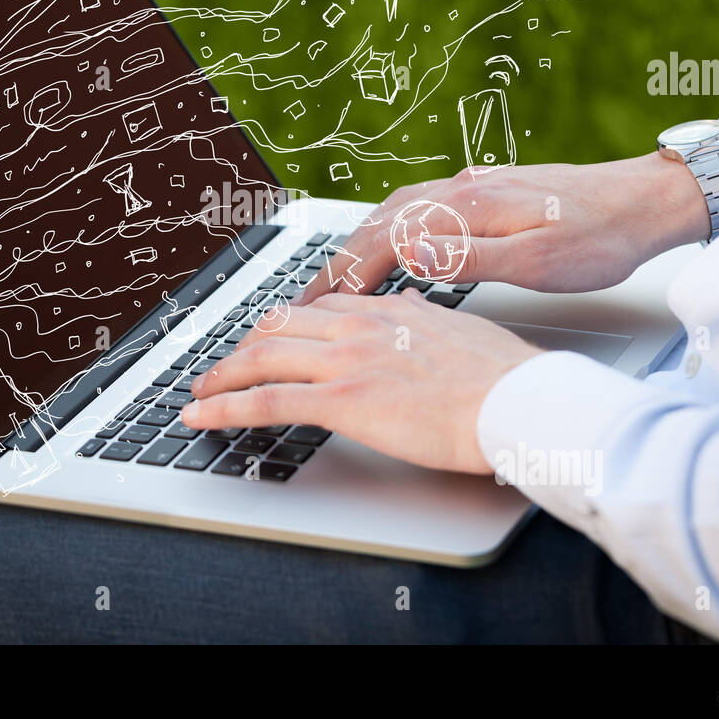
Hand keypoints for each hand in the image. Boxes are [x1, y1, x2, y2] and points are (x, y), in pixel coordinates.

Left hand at [181, 289, 543, 473]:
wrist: (521, 402)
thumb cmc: (503, 377)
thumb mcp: (460, 328)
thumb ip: (424, 314)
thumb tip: (407, 301)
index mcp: (386, 311)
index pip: (313, 308)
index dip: (278, 326)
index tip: (261, 339)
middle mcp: (358, 326)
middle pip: (277, 327)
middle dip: (240, 348)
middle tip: (220, 367)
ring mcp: (346, 361)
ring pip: (261, 358)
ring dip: (220, 376)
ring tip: (198, 392)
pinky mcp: (342, 400)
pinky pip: (266, 401)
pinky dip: (224, 408)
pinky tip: (202, 417)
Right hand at [296, 151, 709, 301]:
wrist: (646, 199)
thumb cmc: (603, 236)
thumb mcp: (542, 262)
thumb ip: (473, 258)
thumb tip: (410, 255)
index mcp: (468, 206)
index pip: (385, 241)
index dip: (345, 276)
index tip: (314, 308)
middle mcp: (460, 189)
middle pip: (377, 224)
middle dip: (335, 264)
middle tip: (299, 302)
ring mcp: (468, 187)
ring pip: (391, 214)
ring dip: (354, 247)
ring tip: (327, 283)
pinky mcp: (480, 193)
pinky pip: (414, 210)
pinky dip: (383, 233)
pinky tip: (383, 250)